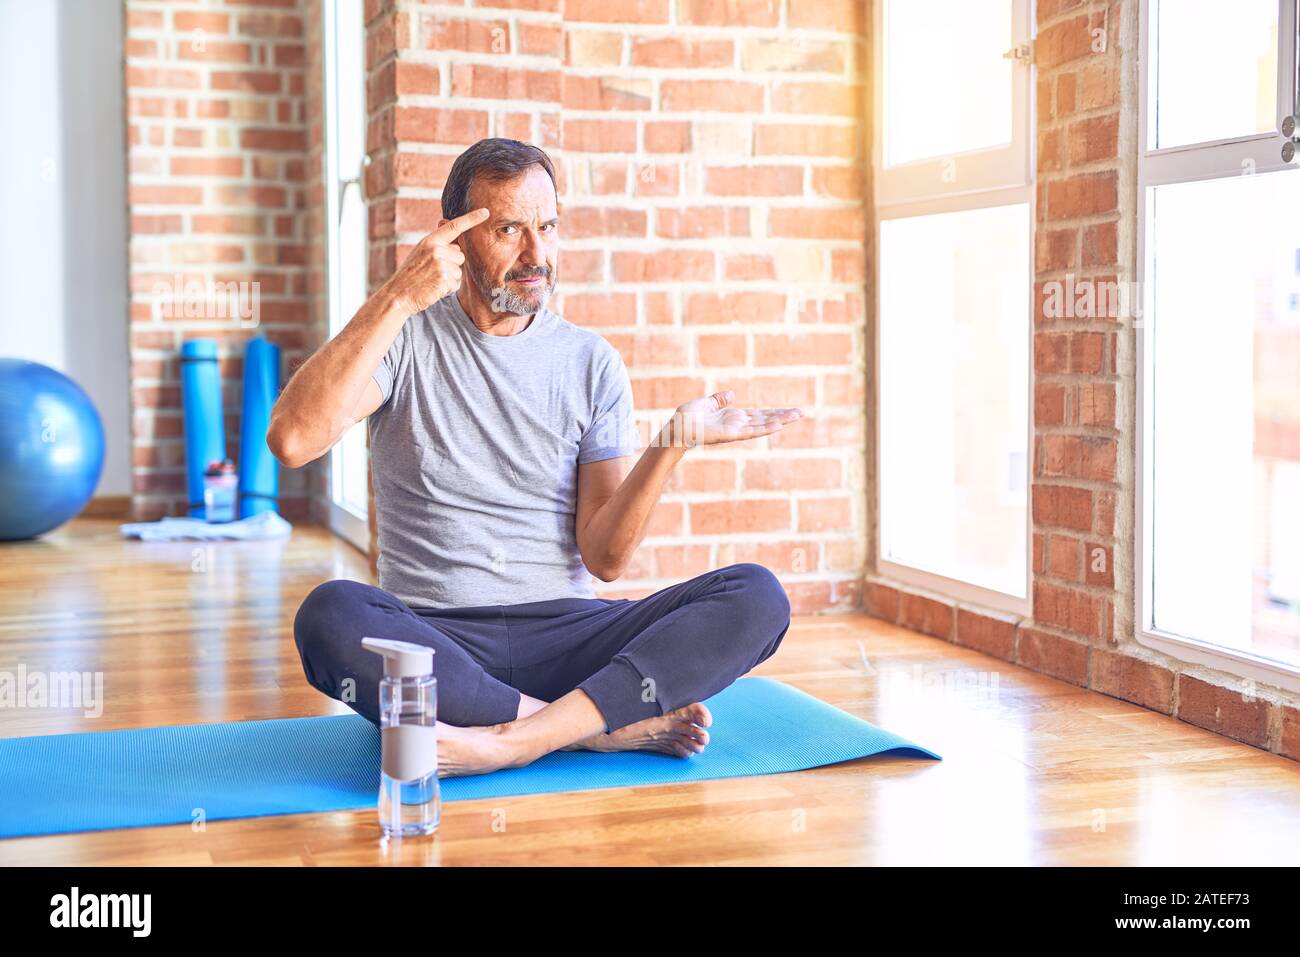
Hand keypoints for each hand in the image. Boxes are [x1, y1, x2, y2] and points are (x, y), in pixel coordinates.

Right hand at [381, 207, 489, 315]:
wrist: (398, 294)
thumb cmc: (410, 275)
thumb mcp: (420, 253)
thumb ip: (437, 246)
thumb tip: (457, 245)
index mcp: (430, 241)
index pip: (454, 227)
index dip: (471, 219)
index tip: (486, 212)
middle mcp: (436, 249)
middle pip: (460, 256)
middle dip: (452, 265)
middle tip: (433, 272)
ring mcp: (441, 263)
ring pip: (459, 272)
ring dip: (449, 279)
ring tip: (432, 281)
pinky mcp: (444, 279)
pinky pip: (455, 284)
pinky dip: (447, 289)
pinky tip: (433, 289)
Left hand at [658, 390, 804, 448]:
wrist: (676, 429)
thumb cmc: (687, 418)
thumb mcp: (706, 404)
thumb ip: (719, 400)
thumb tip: (731, 395)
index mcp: (733, 417)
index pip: (758, 414)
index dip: (774, 412)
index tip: (789, 410)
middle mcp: (737, 425)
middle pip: (765, 419)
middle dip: (784, 416)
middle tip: (803, 413)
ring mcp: (736, 430)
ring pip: (763, 425)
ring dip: (780, 420)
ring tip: (797, 416)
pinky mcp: (731, 434)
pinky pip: (751, 431)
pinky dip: (765, 428)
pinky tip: (778, 425)